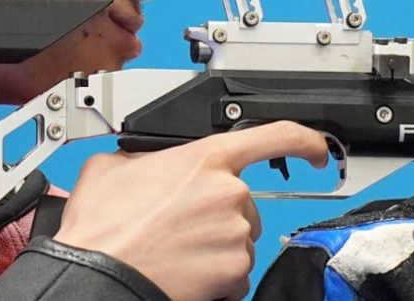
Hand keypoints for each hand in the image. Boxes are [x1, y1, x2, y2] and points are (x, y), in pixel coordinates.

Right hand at [54, 121, 329, 300]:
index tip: (316, 151)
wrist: (97, 277)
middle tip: (178, 226)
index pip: (274, 136)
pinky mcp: (236, 273)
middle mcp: (228, 194)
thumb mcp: (111, 168)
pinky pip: (235, 273)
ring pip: (239, 239)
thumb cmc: (102, 229)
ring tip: (173, 250)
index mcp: (204, 159)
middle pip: (244, 202)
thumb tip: (146, 163)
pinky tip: (183, 271)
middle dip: (217, 214)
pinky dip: (215, 276)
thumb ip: (144, 157)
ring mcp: (236, 235)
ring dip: (214, 246)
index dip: (304, 141)